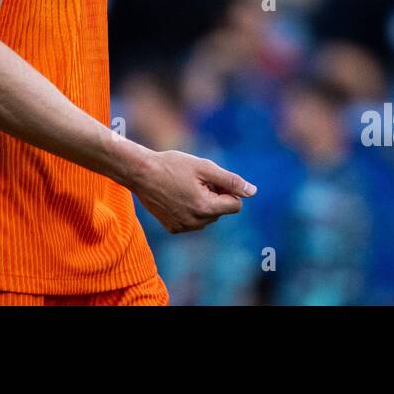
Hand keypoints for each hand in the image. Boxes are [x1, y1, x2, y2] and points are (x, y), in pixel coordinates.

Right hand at [131, 149, 255, 233]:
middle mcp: (196, 223)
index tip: (212, 179)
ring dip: (202, 203)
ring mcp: (184, 227)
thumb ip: (230, 180)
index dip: (227, 189)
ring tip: (183, 188)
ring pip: (207, 217)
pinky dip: (189, 210)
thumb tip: (253, 192)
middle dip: (214, 196)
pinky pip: (192, 221)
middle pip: (221, 211)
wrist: (140, 173)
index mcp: (206, 208)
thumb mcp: (204, 167)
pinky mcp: (173, 228)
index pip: (235, 205)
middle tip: (195, 181)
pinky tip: (175, 196)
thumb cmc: (172, 165)